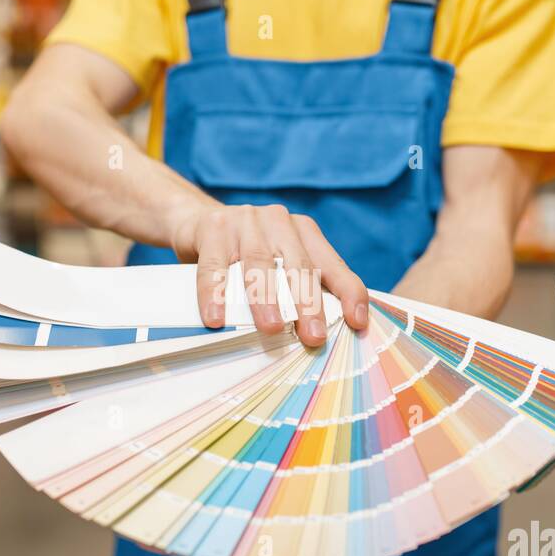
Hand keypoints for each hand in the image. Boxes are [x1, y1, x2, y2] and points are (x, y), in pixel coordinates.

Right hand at [169, 203, 368, 346]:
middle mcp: (279, 222)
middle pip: (299, 266)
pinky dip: (214, 294)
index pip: (333, 265)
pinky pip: (214, 267)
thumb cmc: (247, 253)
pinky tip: (215, 318)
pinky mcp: (214, 228)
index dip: (348, 293)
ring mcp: (246, 221)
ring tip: (271, 328)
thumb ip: (300, 287)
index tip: (357, 323)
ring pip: (259, 264)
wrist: (198, 219)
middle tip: (313, 336)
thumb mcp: (279, 262)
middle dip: (308, 304)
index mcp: (304, 232)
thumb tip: (322, 334)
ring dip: (266, 299)